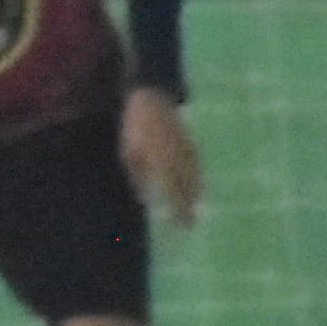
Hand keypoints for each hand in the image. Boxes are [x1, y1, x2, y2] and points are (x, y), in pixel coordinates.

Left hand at [123, 88, 201, 228]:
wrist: (152, 98)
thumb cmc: (134, 128)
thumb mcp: (129, 154)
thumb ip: (138, 176)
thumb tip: (145, 196)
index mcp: (163, 163)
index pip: (174, 193)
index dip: (178, 211)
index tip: (182, 227)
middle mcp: (178, 159)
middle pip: (187, 188)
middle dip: (188, 206)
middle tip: (191, 224)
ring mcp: (185, 149)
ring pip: (194, 176)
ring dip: (195, 192)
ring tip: (196, 206)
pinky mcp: (188, 140)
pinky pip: (195, 163)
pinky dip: (196, 176)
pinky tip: (196, 182)